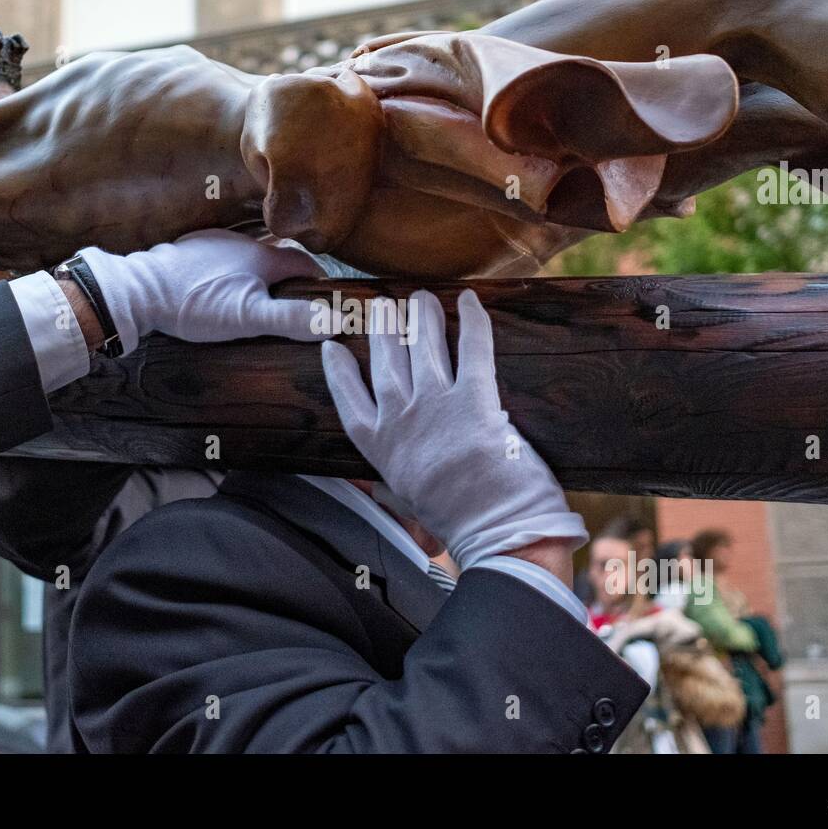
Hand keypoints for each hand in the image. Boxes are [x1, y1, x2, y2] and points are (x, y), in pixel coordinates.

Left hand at [77, 229, 325, 353]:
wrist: (141, 291)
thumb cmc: (198, 303)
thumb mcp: (249, 317)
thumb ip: (293, 319)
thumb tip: (337, 320)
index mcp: (263, 256)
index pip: (305, 262)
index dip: (318, 280)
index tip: (326, 298)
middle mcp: (242, 242)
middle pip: (278, 258)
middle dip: (289, 279)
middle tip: (293, 306)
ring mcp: (214, 244)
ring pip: (249, 258)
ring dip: (259, 275)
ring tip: (259, 301)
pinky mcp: (190, 250)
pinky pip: (222, 259)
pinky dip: (231, 274)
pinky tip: (221, 292)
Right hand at [321, 289, 585, 570]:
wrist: (495, 532)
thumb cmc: (457, 523)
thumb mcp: (408, 502)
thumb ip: (394, 483)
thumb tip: (383, 486)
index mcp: (380, 448)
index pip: (348, 399)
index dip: (338, 370)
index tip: (332, 346)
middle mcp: (400, 419)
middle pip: (383, 360)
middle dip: (382, 327)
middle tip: (383, 305)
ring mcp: (435, 405)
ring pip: (421, 344)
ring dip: (421, 315)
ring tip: (421, 296)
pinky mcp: (474, 398)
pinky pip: (472, 347)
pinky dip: (472, 320)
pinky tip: (471, 300)